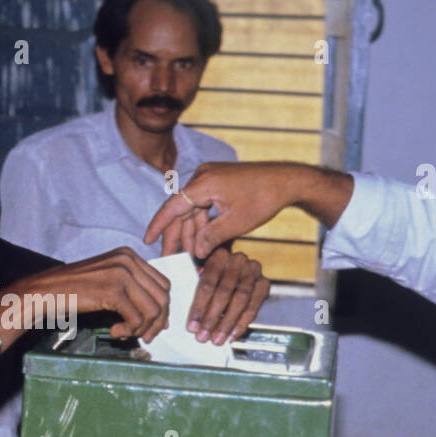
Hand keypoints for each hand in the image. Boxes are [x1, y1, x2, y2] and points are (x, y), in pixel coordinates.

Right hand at [4, 247, 170, 340]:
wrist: (45, 291)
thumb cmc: (73, 290)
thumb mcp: (107, 280)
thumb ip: (132, 290)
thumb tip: (159, 316)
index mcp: (129, 255)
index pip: (162, 283)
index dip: (162, 309)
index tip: (152, 325)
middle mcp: (128, 260)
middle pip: (163, 296)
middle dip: (157, 321)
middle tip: (145, 336)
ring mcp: (121, 273)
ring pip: (153, 309)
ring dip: (142, 328)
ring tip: (126, 334)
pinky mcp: (112, 290)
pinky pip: (136, 318)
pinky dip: (129, 330)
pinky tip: (115, 331)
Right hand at [144, 162, 352, 258]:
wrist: (287, 180)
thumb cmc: (265, 198)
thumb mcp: (237, 223)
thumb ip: (212, 237)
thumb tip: (195, 252)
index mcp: (204, 183)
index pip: (173, 206)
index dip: (159, 225)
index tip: (148, 240)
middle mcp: (203, 177)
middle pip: (182, 211)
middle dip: (178, 237)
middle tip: (172, 259)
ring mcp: (210, 178)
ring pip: (193, 211)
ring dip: (193, 233)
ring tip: (193, 258)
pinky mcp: (218, 182)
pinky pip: (204, 206)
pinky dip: (204, 224)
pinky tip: (204, 243)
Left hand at [187, 247, 270, 344]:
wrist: (234, 267)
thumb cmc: (211, 276)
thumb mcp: (199, 275)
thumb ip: (193, 289)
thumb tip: (191, 317)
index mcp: (219, 255)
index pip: (207, 283)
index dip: (199, 307)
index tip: (192, 326)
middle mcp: (238, 260)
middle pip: (224, 292)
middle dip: (212, 318)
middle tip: (203, 336)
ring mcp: (253, 271)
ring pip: (241, 300)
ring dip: (227, 323)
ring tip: (217, 339)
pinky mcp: (264, 283)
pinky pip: (254, 306)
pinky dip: (242, 323)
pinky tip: (232, 336)